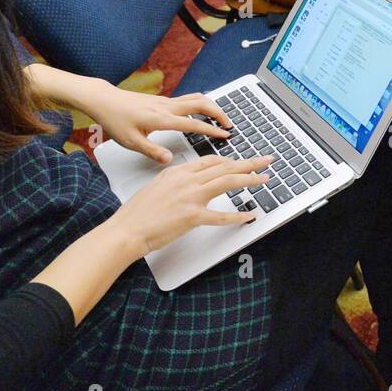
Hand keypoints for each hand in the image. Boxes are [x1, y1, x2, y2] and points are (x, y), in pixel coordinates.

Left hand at [83, 85, 233, 163]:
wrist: (104, 100)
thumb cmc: (115, 120)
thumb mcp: (130, 141)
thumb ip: (152, 151)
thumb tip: (169, 160)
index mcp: (162, 119)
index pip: (194, 123)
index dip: (212, 130)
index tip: (225, 135)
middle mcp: (167, 107)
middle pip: (202, 104)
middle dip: (219, 113)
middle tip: (229, 124)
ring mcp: (166, 101)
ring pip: (196, 98)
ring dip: (211, 106)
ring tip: (220, 117)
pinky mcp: (162, 100)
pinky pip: (188, 98)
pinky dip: (200, 103)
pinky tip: (201, 111)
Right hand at [109, 155, 272, 255]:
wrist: (126, 230)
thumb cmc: (137, 213)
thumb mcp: (157, 186)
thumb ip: (176, 181)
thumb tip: (189, 180)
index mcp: (177, 172)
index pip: (211, 161)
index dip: (230, 160)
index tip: (243, 161)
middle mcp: (186, 181)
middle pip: (224, 167)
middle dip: (249, 163)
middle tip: (266, 160)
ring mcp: (190, 197)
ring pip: (227, 182)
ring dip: (250, 179)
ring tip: (265, 178)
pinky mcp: (192, 216)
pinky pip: (221, 215)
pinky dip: (237, 215)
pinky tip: (249, 215)